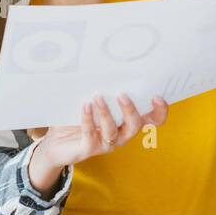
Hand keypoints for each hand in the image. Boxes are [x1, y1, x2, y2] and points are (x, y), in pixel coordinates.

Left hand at [28, 94, 168, 189]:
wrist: (56, 142)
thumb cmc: (78, 118)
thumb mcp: (93, 101)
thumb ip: (104, 89)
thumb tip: (107, 65)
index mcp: (126, 122)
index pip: (152, 120)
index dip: (159, 112)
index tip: (157, 97)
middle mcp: (120, 135)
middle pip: (135, 126)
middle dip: (131, 110)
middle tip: (122, 95)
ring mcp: (105, 144)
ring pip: (113, 131)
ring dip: (106, 113)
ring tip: (97, 97)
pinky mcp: (88, 149)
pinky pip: (91, 135)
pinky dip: (88, 119)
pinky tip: (85, 106)